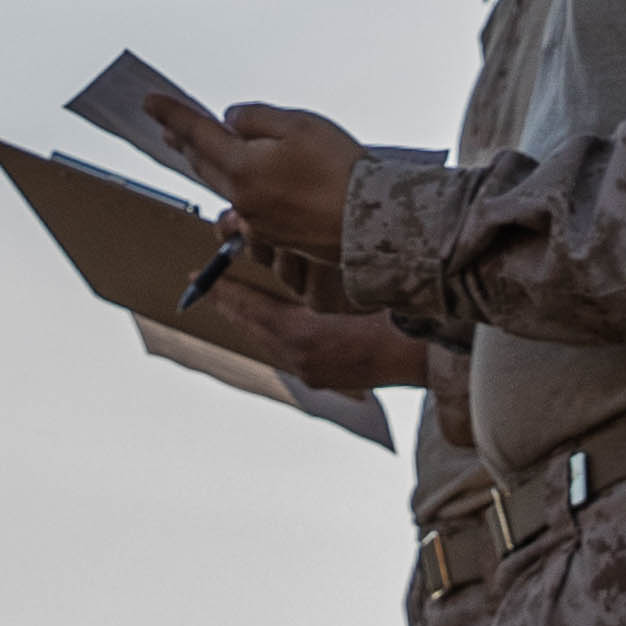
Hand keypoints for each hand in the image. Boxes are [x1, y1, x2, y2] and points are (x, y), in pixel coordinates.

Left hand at [146, 95, 358, 268]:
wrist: (374, 224)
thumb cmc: (341, 171)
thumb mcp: (298, 125)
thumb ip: (255, 118)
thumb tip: (230, 121)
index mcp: (242, 169)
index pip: (197, 133)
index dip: (172, 114)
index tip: (150, 101)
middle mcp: (242, 199)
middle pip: (203, 165)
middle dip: (184, 142)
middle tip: (167, 128)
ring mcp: (259, 222)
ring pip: (223, 186)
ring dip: (207, 164)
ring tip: (197, 150)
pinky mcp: (279, 235)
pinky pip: (246, 205)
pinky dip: (236, 185)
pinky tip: (244, 179)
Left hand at [187, 280, 430, 398]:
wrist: (428, 359)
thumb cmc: (399, 317)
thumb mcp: (356, 287)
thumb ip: (320, 273)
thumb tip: (290, 247)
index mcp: (303, 336)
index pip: (250, 309)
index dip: (224, 291)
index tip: (197, 278)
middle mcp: (301, 359)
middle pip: (252, 329)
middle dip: (229, 306)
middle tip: (206, 287)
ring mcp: (312, 371)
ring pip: (266, 342)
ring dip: (249, 320)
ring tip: (233, 301)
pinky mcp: (325, 377)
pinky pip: (284, 353)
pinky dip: (271, 334)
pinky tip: (273, 323)